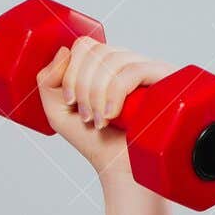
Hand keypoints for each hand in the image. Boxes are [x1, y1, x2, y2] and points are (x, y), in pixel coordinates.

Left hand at [36, 37, 178, 184]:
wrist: (123, 169)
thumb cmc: (95, 142)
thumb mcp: (58, 111)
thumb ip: (48, 80)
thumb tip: (63, 51)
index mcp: (105, 65)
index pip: (85, 46)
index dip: (70, 72)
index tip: (70, 103)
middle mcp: (129, 62)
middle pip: (96, 50)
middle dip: (82, 86)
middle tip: (86, 117)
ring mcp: (149, 68)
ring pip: (112, 59)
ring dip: (97, 94)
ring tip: (99, 121)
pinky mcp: (167, 79)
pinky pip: (134, 71)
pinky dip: (115, 93)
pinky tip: (112, 115)